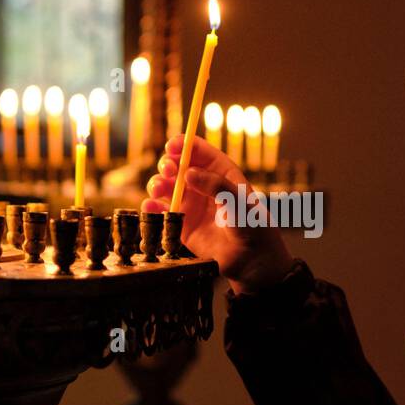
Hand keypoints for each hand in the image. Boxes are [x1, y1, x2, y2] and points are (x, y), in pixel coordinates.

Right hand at [144, 135, 294, 293]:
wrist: (251, 259)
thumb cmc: (252, 226)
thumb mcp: (238, 202)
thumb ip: (216, 186)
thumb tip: (188, 174)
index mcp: (220, 172)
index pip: (198, 151)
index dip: (184, 144)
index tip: (173, 146)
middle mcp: (202, 185)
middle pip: (177, 165)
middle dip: (167, 164)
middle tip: (168, 172)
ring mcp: (191, 203)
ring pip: (165, 186)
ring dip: (156, 184)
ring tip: (158, 191)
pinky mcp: (181, 223)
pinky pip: (161, 211)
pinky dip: (152, 207)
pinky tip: (152, 207)